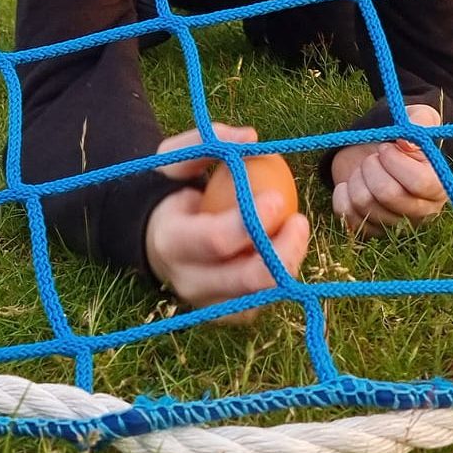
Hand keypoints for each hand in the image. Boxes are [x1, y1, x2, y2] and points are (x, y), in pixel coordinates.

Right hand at [144, 124, 309, 321]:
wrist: (152, 237)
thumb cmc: (169, 192)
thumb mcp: (175, 159)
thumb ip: (209, 142)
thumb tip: (252, 138)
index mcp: (171, 241)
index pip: (217, 240)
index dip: (254, 221)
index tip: (278, 196)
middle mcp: (187, 281)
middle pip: (247, 279)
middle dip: (284, 250)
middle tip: (300, 220)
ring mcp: (208, 304)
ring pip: (261, 296)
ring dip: (288, 262)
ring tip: (296, 229)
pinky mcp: (226, 314)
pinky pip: (263, 301)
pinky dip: (280, 275)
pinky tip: (285, 246)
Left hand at [330, 103, 448, 236]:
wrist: (377, 152)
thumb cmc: (402, 135)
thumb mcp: (417, 118)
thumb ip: (419, 122)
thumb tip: (406, 143)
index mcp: (439, 187)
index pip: (420, 182)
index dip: (397, 162)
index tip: (386, 148)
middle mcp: (421, 212)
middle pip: (389, 194)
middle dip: (372, 167)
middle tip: (372, 157)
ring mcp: (395, 224)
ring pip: (364, 204)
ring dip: (356, 178)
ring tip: (363, 170)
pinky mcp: (370, 229)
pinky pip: (347, 216)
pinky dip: (341, 195)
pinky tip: (348, 184)